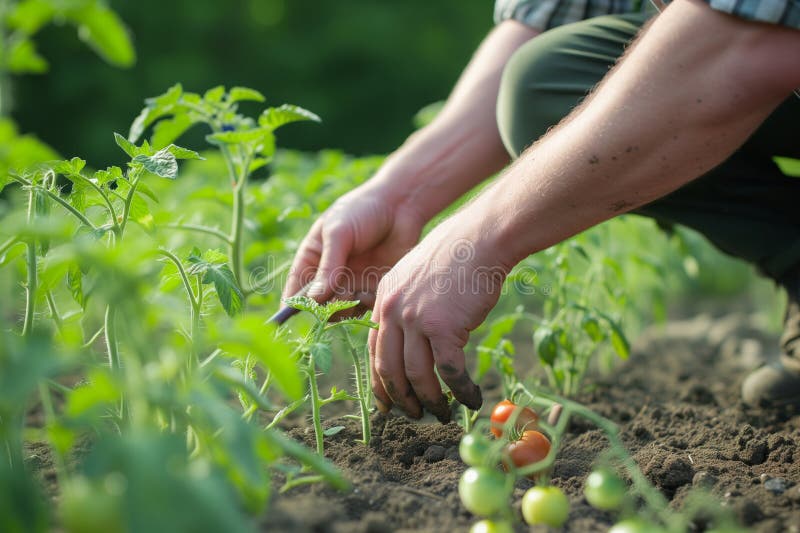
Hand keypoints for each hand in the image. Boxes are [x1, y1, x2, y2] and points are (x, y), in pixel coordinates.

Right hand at [282, 182, 424, 310]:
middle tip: (335, 297)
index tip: (289, 316)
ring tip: (355, 291)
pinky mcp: (373, 287)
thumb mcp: (339, 233)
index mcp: (313, 258)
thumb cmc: (362, 211)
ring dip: (345, 307)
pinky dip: (365, 304)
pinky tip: (370, 289)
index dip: (291, 304)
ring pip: (341, 310)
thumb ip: (328, 266)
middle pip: (318, 305)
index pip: (296, 287)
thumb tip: (313, 298)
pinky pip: (365, 307)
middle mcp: (330, 274)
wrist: (400, 205)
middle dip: (323, 307)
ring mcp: (352, 282)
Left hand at [369, 215, 510, 421]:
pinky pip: (450, 371)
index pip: (373, 352)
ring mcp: (416, 320)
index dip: (380, 384)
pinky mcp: (443, 328)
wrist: (479, 240)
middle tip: (415, 416)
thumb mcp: (415, 277)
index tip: (387, 405)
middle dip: (402, 400)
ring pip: (418, 376)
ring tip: (443, 414)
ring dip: (432, 401)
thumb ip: (406, 307)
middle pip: (390, 369)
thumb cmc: (454, 257)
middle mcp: (393, 312)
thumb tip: (412, 344)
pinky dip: (461, 390)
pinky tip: (471, 398)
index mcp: (383, 301)